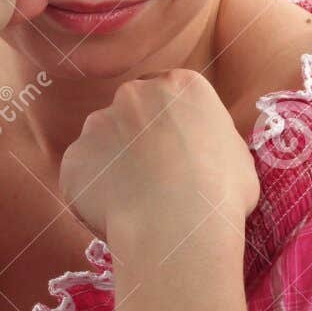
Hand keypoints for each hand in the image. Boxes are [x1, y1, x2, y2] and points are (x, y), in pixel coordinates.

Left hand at [58, 68, 259, 263]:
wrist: (176, 224)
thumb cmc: (220, 192)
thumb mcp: (237, 156)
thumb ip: (211, 139)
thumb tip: (202, 147)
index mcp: (180, 85)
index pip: (170, 94)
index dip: (171, 124)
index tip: (176, 150)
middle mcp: (133, 94)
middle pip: (131, 110)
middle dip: (138, 137)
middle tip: (153, 176)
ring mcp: (98, 124)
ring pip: (102, 139)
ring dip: (113, 161)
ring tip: (134, 199)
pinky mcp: (74, 156)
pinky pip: (83, 172)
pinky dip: (94, 190)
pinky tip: (114, 213)